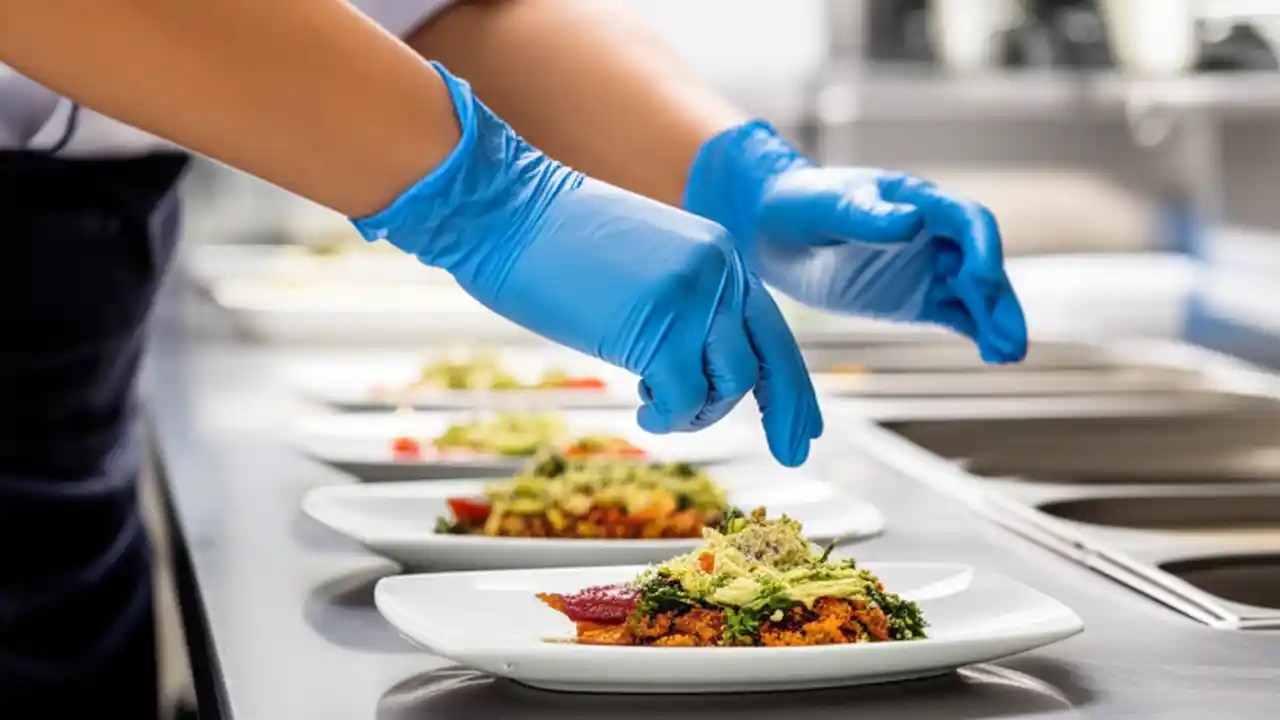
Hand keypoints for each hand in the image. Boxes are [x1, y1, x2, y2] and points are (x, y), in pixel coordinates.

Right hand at [353, 65, 820, 465]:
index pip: (770, 329)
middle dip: (783, 415)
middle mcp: (719, 272)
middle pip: (766, 361)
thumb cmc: (552, 239)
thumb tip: (691, 363)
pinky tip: (642, 412)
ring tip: (658, 409)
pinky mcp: (656, 329)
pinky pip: (683, 397)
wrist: (504, 208)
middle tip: (789, 454)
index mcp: (718, 253)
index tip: (805, 428)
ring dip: (698, 413)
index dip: (792, 384)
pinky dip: (666, 417)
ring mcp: (692, 299)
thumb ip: (681, 301)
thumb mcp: (642, 261)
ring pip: (729, 385)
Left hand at [684, 122, 1026, 363]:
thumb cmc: (799, 204)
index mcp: (919, 202)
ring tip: (1008, 354)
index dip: (982, 250)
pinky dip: (977, 332)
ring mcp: (927, 267)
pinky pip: (957, 315)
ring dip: (996, 320)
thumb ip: (869, 217)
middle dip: (998, 299)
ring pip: (976, 294)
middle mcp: (934, 234)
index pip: (968, 222)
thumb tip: (915, 220)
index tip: (979, 282)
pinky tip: (992, 354)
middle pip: (981, 263)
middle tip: (1010, 337)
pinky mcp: (915, 298)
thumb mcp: (828, 209)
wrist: (768, 228)